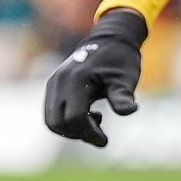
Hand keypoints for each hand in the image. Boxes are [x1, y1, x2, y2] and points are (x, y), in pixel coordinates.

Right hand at [43, 8, 147, 145]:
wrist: (109, 39)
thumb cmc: (120, 60)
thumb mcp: (125, 78)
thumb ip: (123, 96)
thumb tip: (128, 111)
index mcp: (76, 79)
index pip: (75, 117)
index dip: (89, 133)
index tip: (105, 140)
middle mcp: (59, 81)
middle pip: (57, 123)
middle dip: (78, 134)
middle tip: (99, 134)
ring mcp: (53, 83)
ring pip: (51, 120)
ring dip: (71, 129)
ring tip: (95, 121)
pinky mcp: (53, 86)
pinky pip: (52, 112)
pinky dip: (66, 121)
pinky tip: (88, 114)